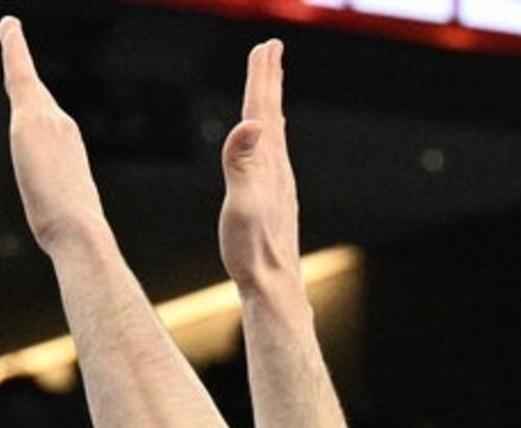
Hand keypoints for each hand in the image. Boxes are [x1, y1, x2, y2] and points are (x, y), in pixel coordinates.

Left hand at [0, 17, 110, 256]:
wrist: (80, 231)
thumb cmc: (74, 236)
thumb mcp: (64, 220)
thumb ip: (63, 216)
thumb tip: (80, 251)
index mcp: (68, 149)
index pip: (49, 121)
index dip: (40, 106)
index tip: (31, 84)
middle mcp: (63, 126)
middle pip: (36, 96)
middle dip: (23, 67)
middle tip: (10, 34)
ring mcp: (49, 120)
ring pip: (27, 80)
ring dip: (16, 51)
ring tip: (8, 28)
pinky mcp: (31, 119)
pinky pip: (20, 73)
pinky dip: (15, 47)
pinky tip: (8, 27)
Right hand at [218, 40, 302, 299]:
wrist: (274, 289)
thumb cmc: (252, 252)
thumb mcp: (242, 203)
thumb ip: (242, 162)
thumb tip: (251, 123)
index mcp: (266, 164)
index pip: (261, 111)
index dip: (262, 78)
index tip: (266, 47)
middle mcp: (276, 171)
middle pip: (271, 115)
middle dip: (269, 81)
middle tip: (270, 51)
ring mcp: (278, 186)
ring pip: (274, 135)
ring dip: (270, 107)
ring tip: (270, 87)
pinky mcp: (275, 202)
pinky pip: (272, 157)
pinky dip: (270, 138)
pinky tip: (270, 145)